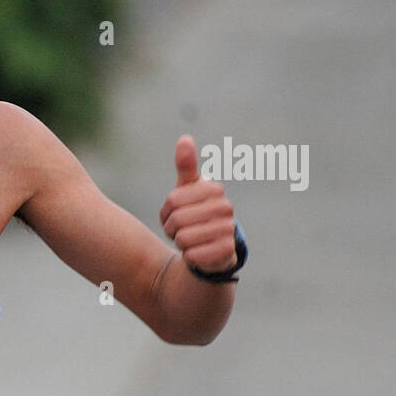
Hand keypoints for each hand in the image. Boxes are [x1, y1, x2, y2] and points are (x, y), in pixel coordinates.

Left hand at [158, 135, 236, 272]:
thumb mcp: (187, 190)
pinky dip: (188, 257)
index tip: (175, 213)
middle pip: (178, 219)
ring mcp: (229, 229)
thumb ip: (186, 166)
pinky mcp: (227, 251)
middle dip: (171, 228)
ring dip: (179, 243)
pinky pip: (192, 255)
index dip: (167, 210)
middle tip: (180, 230)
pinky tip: (196, 253)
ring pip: (183, 238)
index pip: (173, 199)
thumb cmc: (194, 213)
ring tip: (189, 240)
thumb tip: (184, 138)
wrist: (211, 246)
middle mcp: (226, 208)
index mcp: (214, 189)